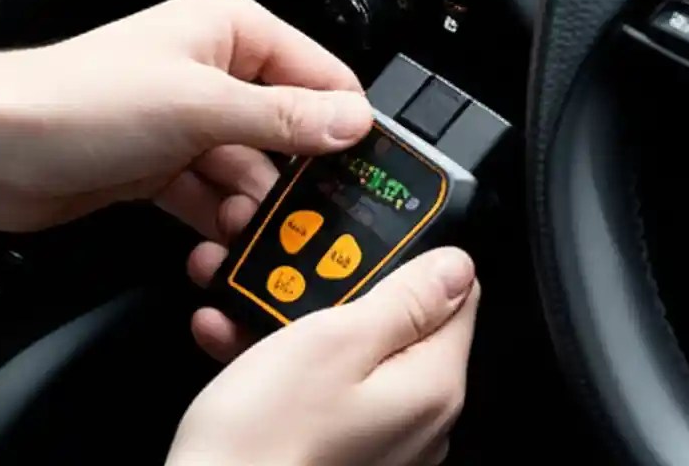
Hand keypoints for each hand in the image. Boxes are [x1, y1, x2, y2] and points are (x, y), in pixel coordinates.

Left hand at [0, 0, 372, 231]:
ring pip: (252, 173)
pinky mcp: (163, 167)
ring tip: (249, 234)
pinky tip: (220, 247)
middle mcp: (213, 71)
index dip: (344, 123)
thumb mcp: (200, 108)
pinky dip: (220, 226)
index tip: (366, 172)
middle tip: (308, 218)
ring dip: (254, 210)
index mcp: (230, 30)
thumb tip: (352, 122)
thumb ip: (284, 119)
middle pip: (289, 130)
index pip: (318, 73)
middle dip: (296, 178)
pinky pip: (213, 199)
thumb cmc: (75, 101)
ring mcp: (188, 122)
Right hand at [166, 248, 480, 465]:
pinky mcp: (336, 454)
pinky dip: (278, 365)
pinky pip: (318, 392)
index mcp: (432, 385)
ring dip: (290, 321)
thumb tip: (456, 265)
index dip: (405, 256)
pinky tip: (232, 346)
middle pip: (395, 322)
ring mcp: (378, 441)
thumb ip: (403, 300)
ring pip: (346, 354)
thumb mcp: (334, 342)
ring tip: (238, 306)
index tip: (353, 243)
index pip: (456, 294)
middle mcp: (418, 419)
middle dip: (331, 287)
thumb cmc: (265, 443)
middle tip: (278, 270)